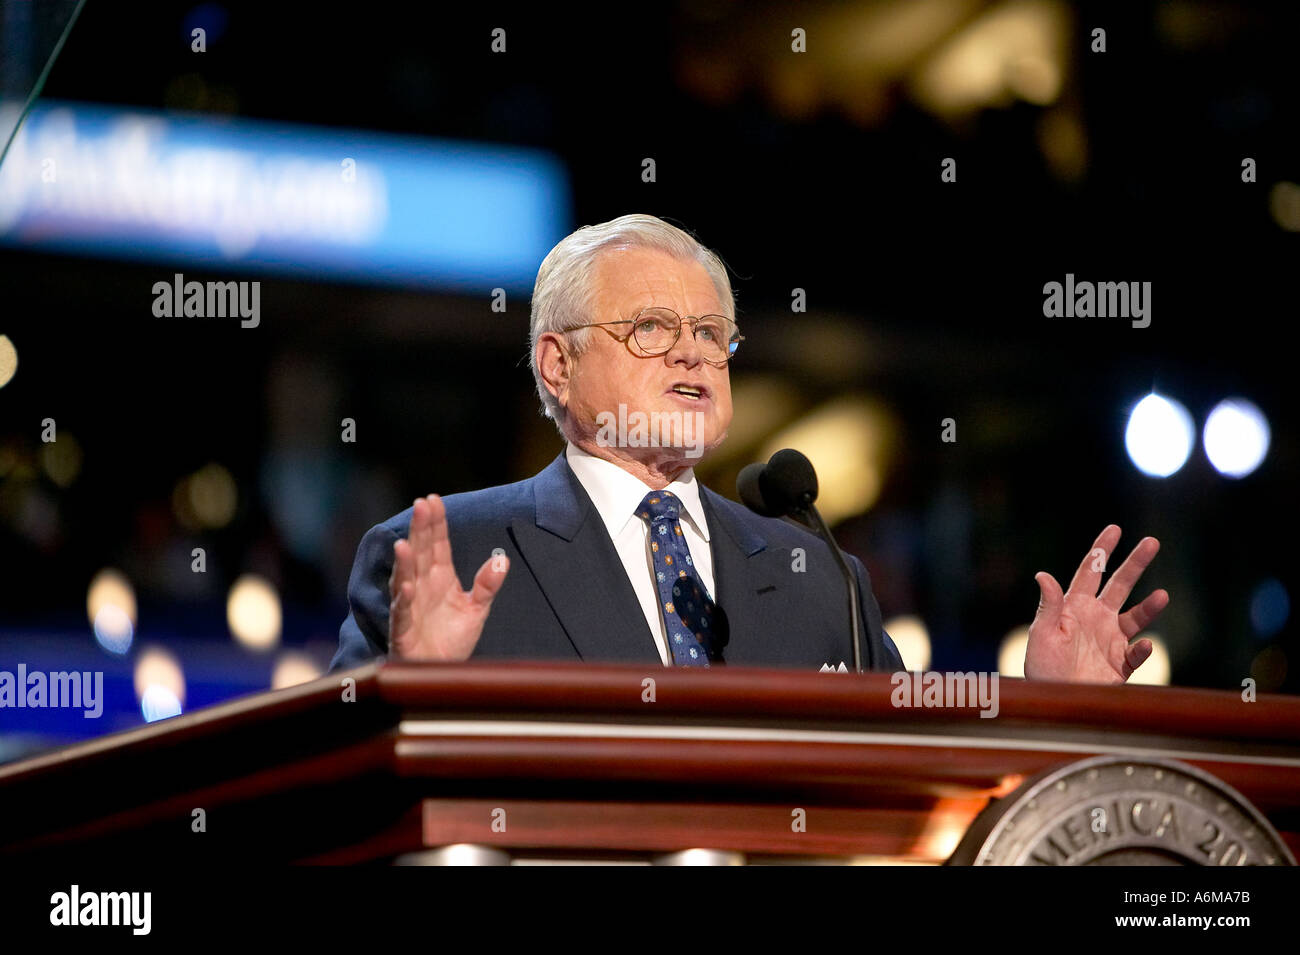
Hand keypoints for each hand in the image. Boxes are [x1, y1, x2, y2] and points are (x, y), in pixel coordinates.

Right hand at [388, 494, 508, 660]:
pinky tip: (408, 587)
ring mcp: (410, 606)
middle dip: (420, 530)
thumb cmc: (453, 639)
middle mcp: (422, 586)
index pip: (437, 544)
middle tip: (421, 505)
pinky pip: (402, 612)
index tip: (434, 500)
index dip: (435, 523)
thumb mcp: (477, 609)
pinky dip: (404, 599)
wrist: (444, 672)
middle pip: (420, 552)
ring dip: (405, 562)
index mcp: (439, 577)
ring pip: (406, 578)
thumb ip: (488, 584)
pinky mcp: (403, 630)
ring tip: (405, 544)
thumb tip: (502, 559)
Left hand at [1024, 525, 1169, 683]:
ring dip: (1149, 607)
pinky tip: (1143, 645)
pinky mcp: (1121, 664)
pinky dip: (1141, 650)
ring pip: (1136, 617)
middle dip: (1135, 563)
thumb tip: (1043, 574)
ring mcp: (1111, 639)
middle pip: (1120, 585)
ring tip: (1163, 595)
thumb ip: (1049, 605)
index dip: (1102, 550)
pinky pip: (1136, 654)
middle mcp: (1097, 618)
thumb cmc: (1042, 667)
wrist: (1053, 701)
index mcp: (1075, 606)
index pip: (1090, 572)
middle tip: (1152, 541)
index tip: (1115, 528)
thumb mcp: (1041, 634)